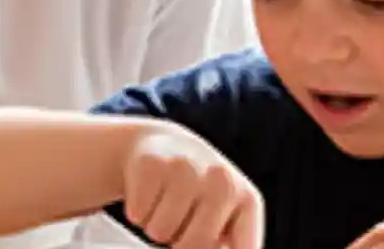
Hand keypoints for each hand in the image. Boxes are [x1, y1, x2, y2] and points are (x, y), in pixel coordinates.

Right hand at [121, 124, 262, 248]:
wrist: (166, 144)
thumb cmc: (199, 192)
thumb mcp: (225, 216)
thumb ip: (229, 244)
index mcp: (246, 199)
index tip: (209, 245)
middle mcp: (221, 180)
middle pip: (194, 245)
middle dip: (180, 242)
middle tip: (182, 218)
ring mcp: (186, 168)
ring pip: (160, 232)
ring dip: (156, 227)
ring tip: (166, 203)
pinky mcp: (152, 163)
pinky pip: (137, 215)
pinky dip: (138, 212)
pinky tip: (150, 191)